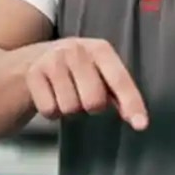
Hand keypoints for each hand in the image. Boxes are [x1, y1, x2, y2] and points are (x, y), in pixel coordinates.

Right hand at [26, 37, 147, 129]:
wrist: (33, 59)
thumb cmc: (76, 70)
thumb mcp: (99, 72)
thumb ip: (119, 94)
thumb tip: (137, 119)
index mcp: (100, 49)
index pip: (120, 80)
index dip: (132, 104)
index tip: (141, 125)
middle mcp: (77, 50)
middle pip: (94, 101)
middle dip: (91, 107)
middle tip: (83, 96)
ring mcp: (53, 60)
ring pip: (70, 108)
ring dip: (69, 109)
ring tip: (65, 93)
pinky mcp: (33, 73)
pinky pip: (50, 110)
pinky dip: (52, 111)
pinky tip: (51, 96)